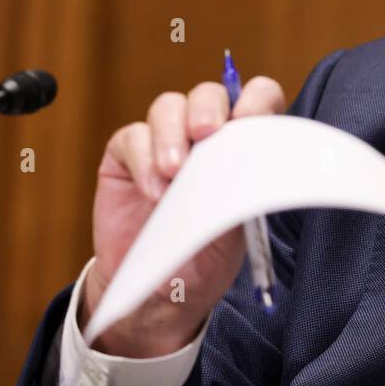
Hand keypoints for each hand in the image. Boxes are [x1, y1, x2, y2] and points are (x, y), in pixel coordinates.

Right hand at [79, 76, 286, 356]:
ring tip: (175, 173)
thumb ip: (241, 186)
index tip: (250, 119)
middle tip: (205, 133)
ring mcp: (164, 139)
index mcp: (244, 143)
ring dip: (171, 135)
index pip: (258, 98)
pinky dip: (143, 161)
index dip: (257, 100)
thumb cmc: (207, 253)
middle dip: (208, 108)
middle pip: (210, 94)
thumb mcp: (237, 223)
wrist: (163, 292)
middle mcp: (205, 134)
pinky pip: (133, 137)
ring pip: (168, 106)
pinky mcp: (126, 154)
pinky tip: (154, 193)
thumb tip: (241, 157)